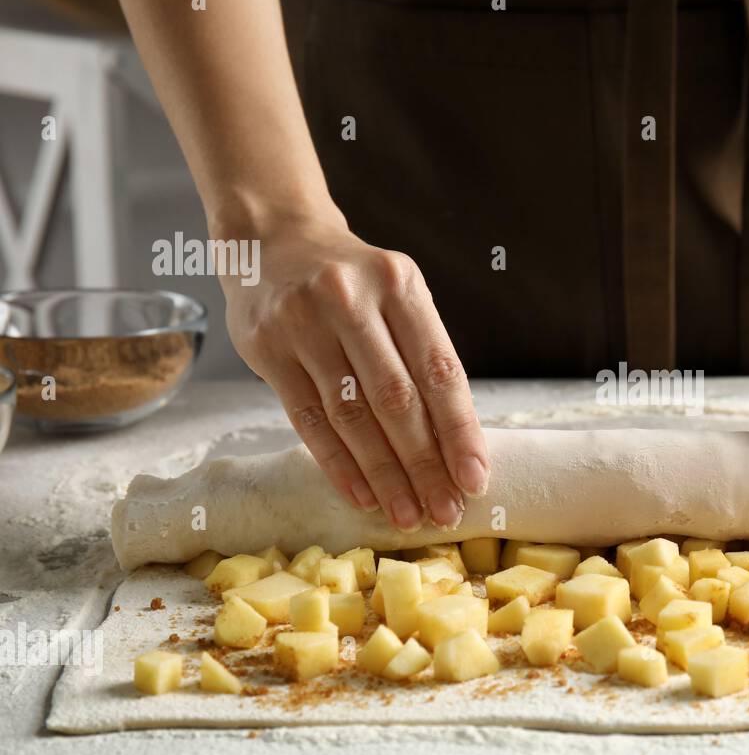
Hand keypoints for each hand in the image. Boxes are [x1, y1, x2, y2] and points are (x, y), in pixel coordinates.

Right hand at [218, 212, 488, 530]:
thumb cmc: (353, 282)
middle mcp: (351, 299)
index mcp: (399, 284)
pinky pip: (308, 420)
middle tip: (445, 512)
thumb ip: (423, 356)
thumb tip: (458, 445)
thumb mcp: (398, 294)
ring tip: (408, 514)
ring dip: (384, 475)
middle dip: (425, 464)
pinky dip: (339, 464)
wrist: (273, 240)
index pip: (439, 370)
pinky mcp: (266, 348)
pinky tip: (362, 495)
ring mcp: (303, 323)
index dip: (459, 431)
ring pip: (352, 417)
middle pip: (396, 401)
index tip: (475, 479)